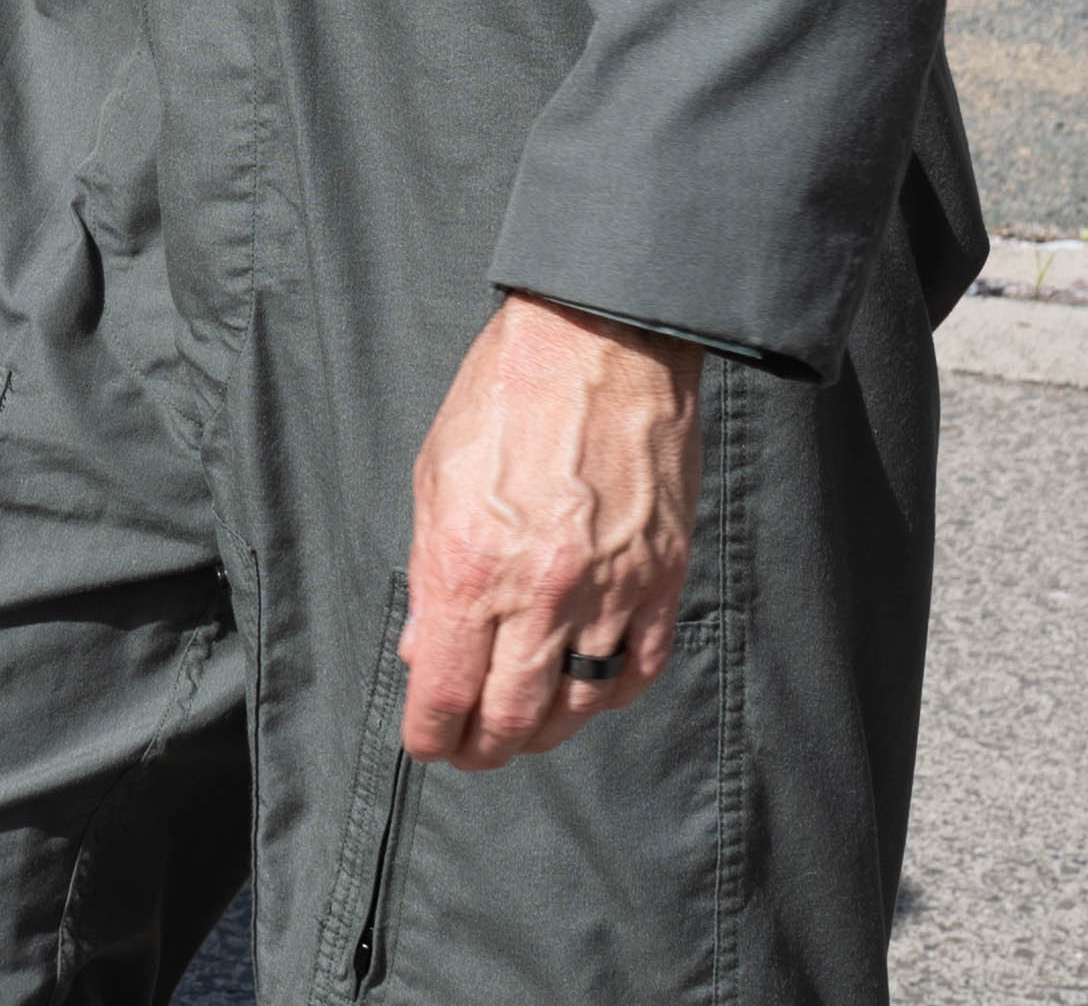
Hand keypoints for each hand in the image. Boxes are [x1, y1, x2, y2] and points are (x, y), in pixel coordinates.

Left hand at [397, 292, 702, 768]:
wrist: (598, 340)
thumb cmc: (506, 396)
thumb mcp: (434, 478)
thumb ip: (429, 574)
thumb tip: (426, 649)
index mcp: (468, 567)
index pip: (444, 693)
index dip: (432, 734)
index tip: (429, 740)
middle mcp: (539, 593)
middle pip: (512, 718)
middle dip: (483, 747)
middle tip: (473, 748)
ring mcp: (608, 590)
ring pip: (580, 707)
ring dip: (546, 728)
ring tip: (526, 725)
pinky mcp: (661, 579)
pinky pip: (639, 669)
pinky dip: (611, 693)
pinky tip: (589, 690)